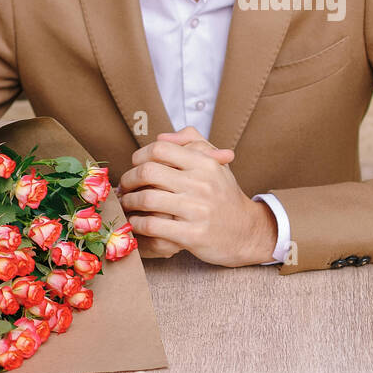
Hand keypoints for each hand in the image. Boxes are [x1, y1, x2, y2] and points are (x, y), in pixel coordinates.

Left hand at [115, 129, 231, 258]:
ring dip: (128, 203)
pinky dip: (136, 225)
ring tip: (127, 206)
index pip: (160, 149)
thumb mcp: (216, 164)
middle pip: (147, 172)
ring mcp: (197, 210)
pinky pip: (152, 226)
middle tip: (125, 187)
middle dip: (128, 180)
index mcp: (205, 163)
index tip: (135, 166)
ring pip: (146, 199)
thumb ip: (192, 143)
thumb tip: (160, 137)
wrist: (247, 232)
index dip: (139, 156)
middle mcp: (202, 184)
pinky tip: (136, 224)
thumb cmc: (224, 196)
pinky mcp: (192, 235)